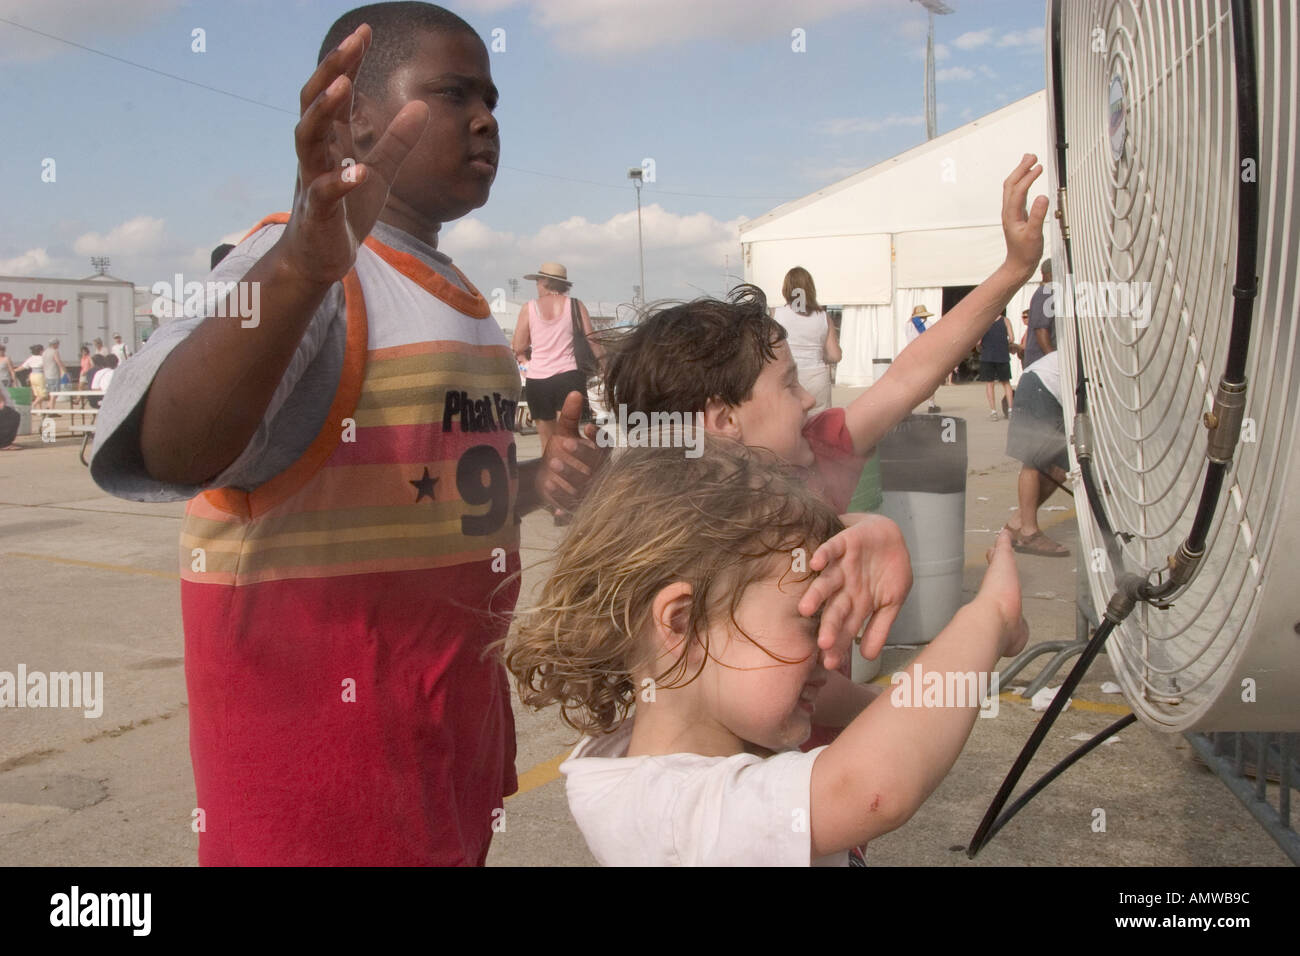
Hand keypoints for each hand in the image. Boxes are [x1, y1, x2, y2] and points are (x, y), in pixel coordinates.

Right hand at [279, 24, 429, 284]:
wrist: (318, 259)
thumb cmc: (344, 213)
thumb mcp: (378, 173)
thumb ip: (397, 141)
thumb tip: (423, 106)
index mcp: (330, 141)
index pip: (335, 92)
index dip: (347, 63)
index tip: (363, 33)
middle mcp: (316, 154)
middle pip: (314, 102)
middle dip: (331, 71)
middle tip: (352, 42)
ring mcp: (312, 180)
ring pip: (307, 138)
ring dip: (323, 112)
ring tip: (343, 88)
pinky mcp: (316, 213)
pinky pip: (323, 192)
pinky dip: (339, 180)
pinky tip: (358, 171)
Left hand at [535, 391, 608, 514]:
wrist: (549, 478)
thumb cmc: (563, 452)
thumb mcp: (565, 432)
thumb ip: (570, 415)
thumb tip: (575, 393)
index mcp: (599, 453)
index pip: (605, 445)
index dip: (599, 438)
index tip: (588, 427)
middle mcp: (597, 472)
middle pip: (596, 464)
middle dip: (581, 454)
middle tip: (565, 444)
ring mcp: (587, 489)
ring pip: (583, 483)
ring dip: (569, 474)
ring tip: (553, 463)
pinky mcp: (575, 504)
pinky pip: (570, 502)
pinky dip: (559, 495)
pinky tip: (548, 485)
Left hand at [797, 514, 912, 669]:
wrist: (890, 535)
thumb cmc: (889, 571)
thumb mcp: (892, 601)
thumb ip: (880, 627)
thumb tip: (868, 657)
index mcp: (855, 604)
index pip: (845, 629)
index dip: (838, 645)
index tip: (830, 663)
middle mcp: (844, 588)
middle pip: (833, 610)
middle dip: (828, 627)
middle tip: (822, 644)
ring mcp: (841, 566)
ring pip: (826, 583)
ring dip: (816, 595)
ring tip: (805, 608)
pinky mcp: (843, 543)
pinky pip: (830, 549)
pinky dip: (823, 554)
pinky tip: (815, 563)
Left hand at [978, 529, 1028, 657]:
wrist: (999, 622)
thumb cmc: (999, 592)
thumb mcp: (1003, 561)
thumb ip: (1003, 548)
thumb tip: (1002, 533)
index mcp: (996, 580)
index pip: (995, 566)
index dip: (996, 559)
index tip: (994, 553)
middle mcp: (998, 598)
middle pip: (1001, 589)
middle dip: (1003, 585)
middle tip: (1006, 579)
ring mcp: (1006, 615)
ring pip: (1008, 609)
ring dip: (1010, 607)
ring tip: (1014, 603)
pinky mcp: (1014, 631)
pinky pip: (1018, 628)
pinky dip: (1020, 627)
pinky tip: (1021, 627)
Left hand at [1001, 154, 1049, 284]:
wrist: (1018, 265)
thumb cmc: (1026, 252)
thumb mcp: (1035, 235)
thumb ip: (1039, 216)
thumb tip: (1043, 197)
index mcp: (1011, 215)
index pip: (1018, 191)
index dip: (1028, 177)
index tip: (1039, 166)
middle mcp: (1009, 211)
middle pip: (1011, 185)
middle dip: (1020, 169)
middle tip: (1032, 156)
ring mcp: (1012, 212)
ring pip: (1012, 188)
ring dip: (1020, 173)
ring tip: (1031, 160)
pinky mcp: (1017, 214)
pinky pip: (1017, 193)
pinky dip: (1023, 182)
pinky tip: (1029, 178)